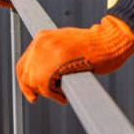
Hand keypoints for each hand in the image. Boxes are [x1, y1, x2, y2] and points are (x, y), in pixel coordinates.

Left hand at [15, 15, 133, 103]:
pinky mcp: (55, 63)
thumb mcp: (67, 44)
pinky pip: (45, 88)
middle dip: (34, 89)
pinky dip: (55, 95)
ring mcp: (47, 52)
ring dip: (48, 92)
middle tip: (46, 97)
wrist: (110, 40)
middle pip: (26, 74)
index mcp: (43, 36)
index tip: (32, 93)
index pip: (24, 63)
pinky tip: (65, 95)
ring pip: (34, 82)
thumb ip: (51, 55)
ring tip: (63, 93)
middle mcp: (41, 42)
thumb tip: (39, 75)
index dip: (25, 81)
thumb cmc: (95, 46)